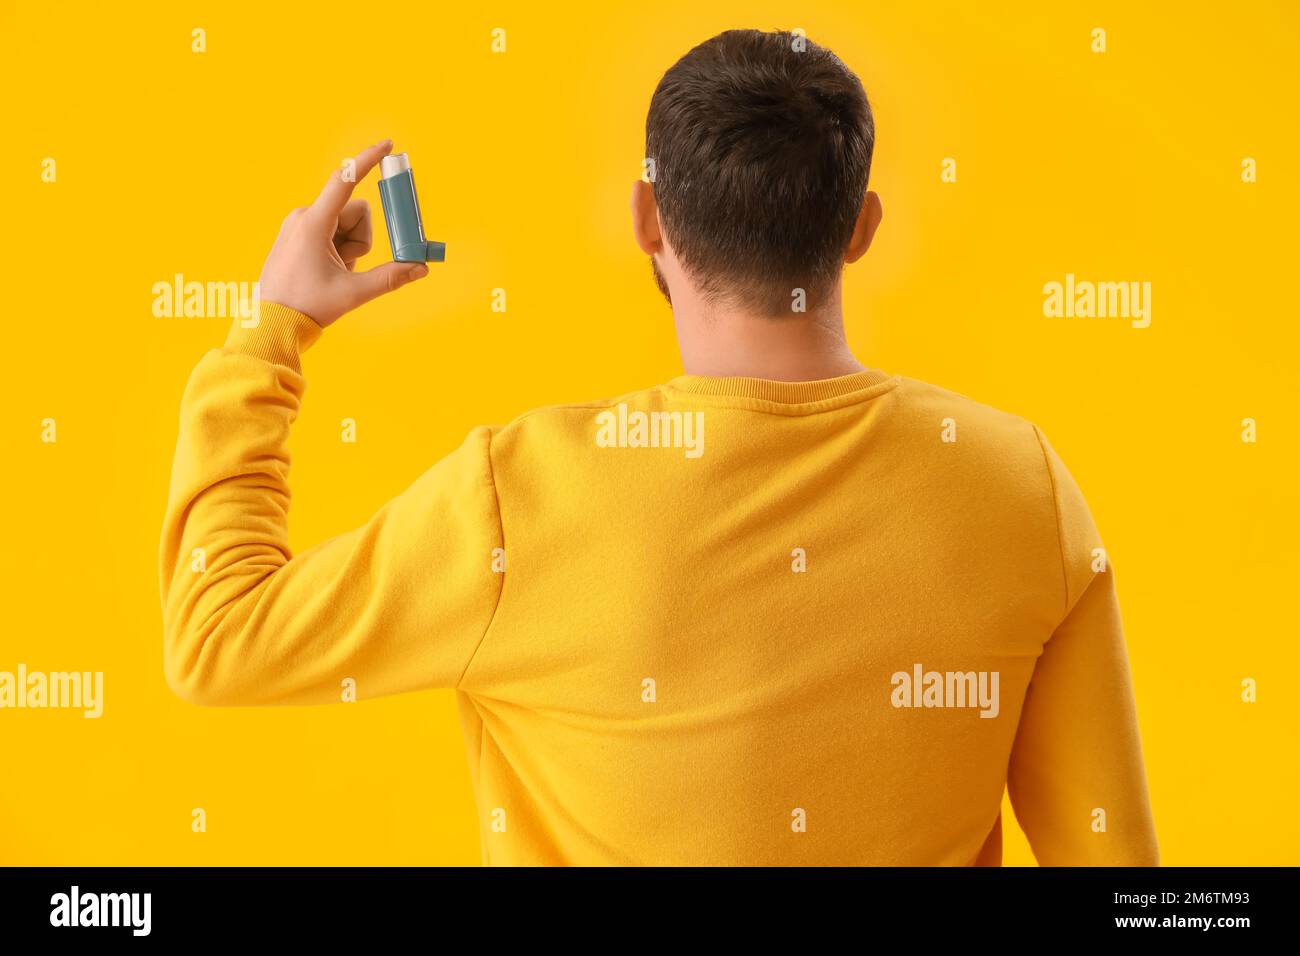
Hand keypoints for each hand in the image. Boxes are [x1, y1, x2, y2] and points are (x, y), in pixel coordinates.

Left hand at [258, 139, 428, 326]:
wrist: (272, 322)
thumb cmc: (307, 306)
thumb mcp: (353, 292)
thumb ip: (390, 277)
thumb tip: (420, 268)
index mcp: (313, 223)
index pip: (345, 181)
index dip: (367, 160)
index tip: (387, 145)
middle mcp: (303, 216)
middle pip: (354, 212)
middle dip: (361, 238)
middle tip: (348, 267)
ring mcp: (298, 223)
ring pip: (344, 223)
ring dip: (350, 246)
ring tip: (333, 271)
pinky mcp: (297, 232)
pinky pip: (330, 231)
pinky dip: (338, 249)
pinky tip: (325, 270)